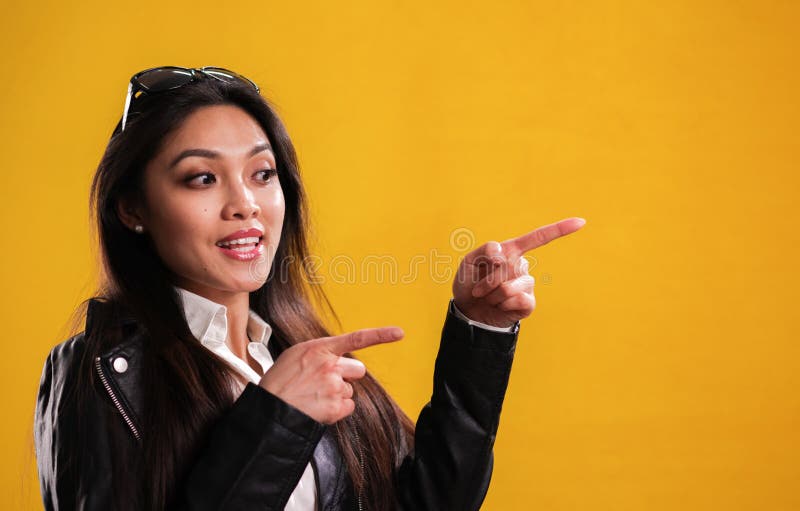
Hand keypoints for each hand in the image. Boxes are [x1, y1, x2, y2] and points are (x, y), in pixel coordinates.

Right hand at [259, 326, 403, 423]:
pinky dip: (336, 410)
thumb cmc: (278, 383)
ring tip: (314, 397)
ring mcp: (334, 386)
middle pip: (358, 369)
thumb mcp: (295, 356)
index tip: (399, 333)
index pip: (356, 338)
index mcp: (319, 348)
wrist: (269, 410)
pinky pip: (348, 406)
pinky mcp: (336, 406)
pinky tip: (319, 407)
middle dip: (347, 376)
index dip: (381, 335)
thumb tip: (333, 357)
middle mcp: (330, 365)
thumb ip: (318, 353)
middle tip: (325, 383)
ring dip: (337, 394)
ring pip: (350, 390)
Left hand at [452, 217, 585, 327]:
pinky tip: (500, 306)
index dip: (560, 229)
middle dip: (487, 280)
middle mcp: (523, 266)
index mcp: (512, 251)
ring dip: (491, 294)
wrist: (468, 312)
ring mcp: (527, 285)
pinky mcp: (529, 303)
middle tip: (478, 289)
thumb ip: (485, 250)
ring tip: (488, 298)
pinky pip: (518, 300)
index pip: (538, 238)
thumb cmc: (469, 283)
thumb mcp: (469, 261)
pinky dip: (502, 305)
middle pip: (508, 266)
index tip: (581, 222)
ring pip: (510, 286)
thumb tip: (503, 255)